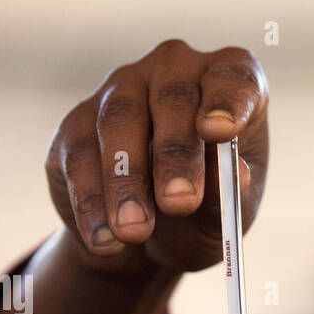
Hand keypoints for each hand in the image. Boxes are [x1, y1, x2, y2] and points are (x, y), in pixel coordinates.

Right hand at [45, 39, 268, 274]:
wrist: (151, 242)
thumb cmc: (203, 213)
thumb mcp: (225, 213)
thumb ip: (228, 192)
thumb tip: (236, 174)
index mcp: (227, 83)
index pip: (233, 77)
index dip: (227, 101)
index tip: (220, 133)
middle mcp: (174, 72)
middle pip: (172, 99)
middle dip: (174, 155)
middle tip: (179, 203)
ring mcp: (121, 90)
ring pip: (118, 121)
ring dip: (126, 180)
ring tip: (135, 232)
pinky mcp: (76, 124)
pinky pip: (79, 157)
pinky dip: (92, 203)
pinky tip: (105, 241)